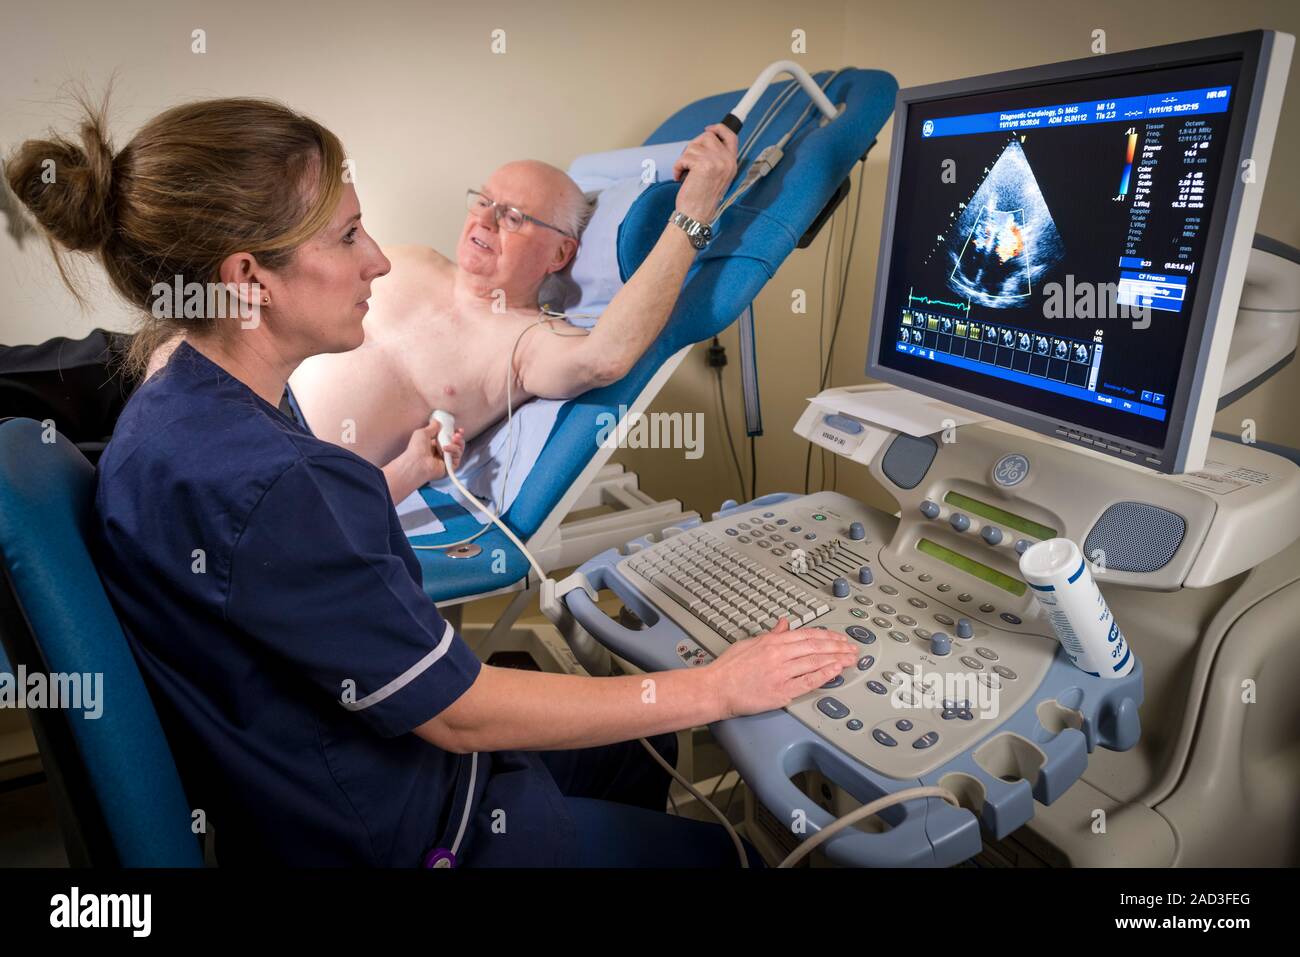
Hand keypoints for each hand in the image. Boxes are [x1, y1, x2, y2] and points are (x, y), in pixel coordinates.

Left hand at [403, 420, 464, 485]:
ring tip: (453, 439)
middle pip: (456, 444)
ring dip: (457, 443)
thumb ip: (432, 427)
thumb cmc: (416, 448)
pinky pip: (457, 458)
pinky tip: (446, 449)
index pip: (448, 438)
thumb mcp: (423, 432)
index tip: (458, 430)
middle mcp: (440, 453)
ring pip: (458, 450)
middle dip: (458, 438)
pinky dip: (454, 451)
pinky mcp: (449, 467)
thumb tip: (437, 422)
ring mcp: (445, 460)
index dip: (454, 434)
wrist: (416, 463)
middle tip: (458, 434)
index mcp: (434, 445)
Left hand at [672, 122, 738, 222]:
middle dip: (694, 147)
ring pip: (693, 146)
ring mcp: (716, 161)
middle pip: (707, 137)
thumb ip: (717, 159)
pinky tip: (680, 177)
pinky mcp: (703, 164)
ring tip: (686, 173)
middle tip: (689, 163)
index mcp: (732, 163)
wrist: (696, 215)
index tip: (708, 129)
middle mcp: (727, 160)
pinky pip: (684, 157)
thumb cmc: (703, 199)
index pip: (731, 136)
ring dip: (685, 159)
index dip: (719, 128)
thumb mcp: (718, 176)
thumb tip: (704, 142)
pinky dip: (678, 167)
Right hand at [705, 619, 858, 718]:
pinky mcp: (782, 691)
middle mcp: (779, 655)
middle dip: (838, 646)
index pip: (807, 635)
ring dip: (837, 659)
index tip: (839, 638)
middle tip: (852, 648)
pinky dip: (825, 675)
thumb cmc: (728, 668)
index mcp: (772, 641)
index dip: (827, 636)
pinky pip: (809, 681)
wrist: (716, 688)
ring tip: (851, 659)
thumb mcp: (749, 642)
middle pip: (816, 647)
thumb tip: (784, 624)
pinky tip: (837, 671)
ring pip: (816, 662)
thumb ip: (771, 634)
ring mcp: (782, 673)